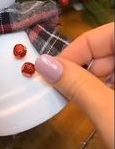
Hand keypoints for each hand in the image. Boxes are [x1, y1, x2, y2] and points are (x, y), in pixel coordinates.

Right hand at [35, 23, 113, 148]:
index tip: (54, 71)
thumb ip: (79, 86)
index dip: (80, 48)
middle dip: (87, 65)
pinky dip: (108, 88)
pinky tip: (101, 105)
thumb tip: (41, 63)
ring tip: (82, 99)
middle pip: (111, 47)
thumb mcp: (109, 115)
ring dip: (96, 78)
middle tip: (67, 89)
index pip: (108, 33)